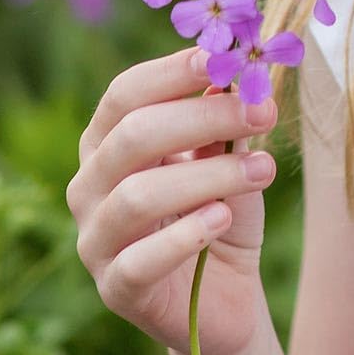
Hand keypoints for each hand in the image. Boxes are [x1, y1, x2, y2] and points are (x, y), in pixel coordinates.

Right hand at [70, 47, 281, 354]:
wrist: (226, 294)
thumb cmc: (220, 208)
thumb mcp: (227, 155)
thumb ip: (224, 119)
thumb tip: (234, 73)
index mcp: (107, 142)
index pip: (125, 94)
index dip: (172, 72)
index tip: (225, 60)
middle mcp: (89, 186)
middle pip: (133, 136)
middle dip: (204, 117)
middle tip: (263, 112)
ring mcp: (95, 241)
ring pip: (137, 197)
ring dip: (210, 176)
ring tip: (262, 170)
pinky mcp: (115, 289)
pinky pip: (139, 262)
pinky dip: (185, 235)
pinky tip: (223, 218)